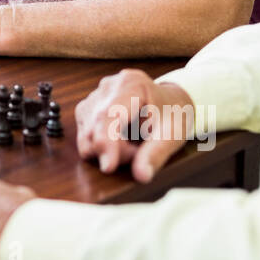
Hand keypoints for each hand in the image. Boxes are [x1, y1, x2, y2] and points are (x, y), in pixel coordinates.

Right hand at [74, 69, 195, 182]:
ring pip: (87, 136)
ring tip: (134, 145)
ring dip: (109, 150)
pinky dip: (103, 146)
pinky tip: (122, 142)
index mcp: (130, 84)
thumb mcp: (173, 134)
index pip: (108, 115)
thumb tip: (141, 175)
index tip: (108, 167)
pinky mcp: (87, 109)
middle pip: (95, 128)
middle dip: (115, 150)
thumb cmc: (173, 114)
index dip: (105, 141)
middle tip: (140, 153)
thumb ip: (156, 153)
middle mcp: (107, 87)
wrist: (169, 101)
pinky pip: (86, 137)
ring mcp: (94, 96)